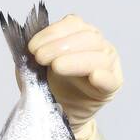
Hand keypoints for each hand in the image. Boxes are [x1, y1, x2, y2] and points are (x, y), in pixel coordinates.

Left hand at [26, 13, 121, 129]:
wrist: (57, 115)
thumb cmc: (49, 88)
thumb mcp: (34, 68)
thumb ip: (32, 55)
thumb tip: (27, 47)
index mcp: (80, 35)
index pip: (72, 24)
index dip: (52, 33)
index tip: (33, 46)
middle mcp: (97, 46)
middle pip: (86, 37)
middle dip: (60, 46)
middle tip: (40, 57)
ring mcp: (108, 64)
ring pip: (99, 56)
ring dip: (75, 59)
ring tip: (57, 66)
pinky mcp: (112, 86)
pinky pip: (111, 80)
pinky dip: (103, 76)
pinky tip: (93, 76)